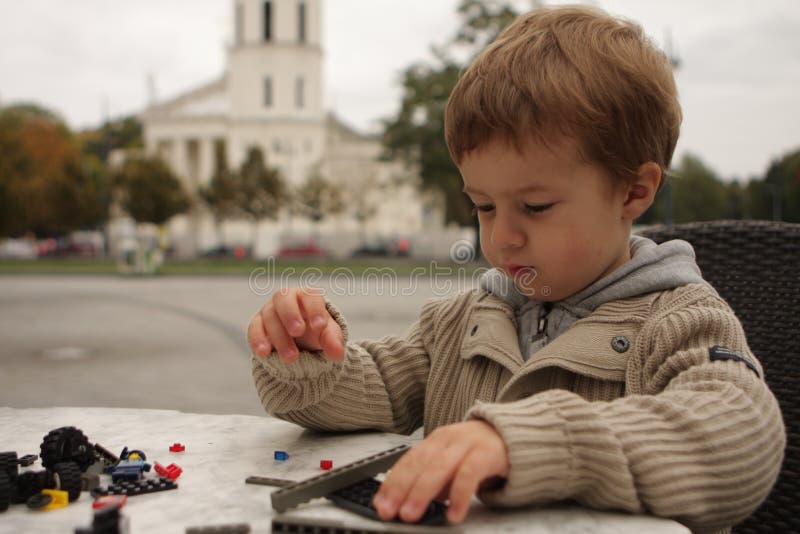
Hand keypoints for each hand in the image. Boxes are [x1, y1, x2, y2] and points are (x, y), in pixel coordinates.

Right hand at [247, 287, 343, 362]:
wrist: (300, 341)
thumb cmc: (316, 331)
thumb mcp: (328, 335)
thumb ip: (333, 341)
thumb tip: (338, 354)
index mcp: (307, 296)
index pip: (310, 295)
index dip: (314, 309)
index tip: (320, 326)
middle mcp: (286, 298)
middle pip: (283, 299)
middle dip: (290, 315)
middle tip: (298, 332)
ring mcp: (269, 310)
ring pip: (270, 317)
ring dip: (280, 337)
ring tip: (291, 358)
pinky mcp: (257, 324)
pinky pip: (254, 329)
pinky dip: (258, 340)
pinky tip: (264, 353)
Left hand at [373, 420, 509, 523]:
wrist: (512, 434)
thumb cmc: (477, 451)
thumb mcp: (450, 463)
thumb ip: (432, 481)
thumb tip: (407, 502)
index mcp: (435, 441)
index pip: (408, 461)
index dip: (392, 483)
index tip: (380, 503)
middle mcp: (448, 440)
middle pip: (419, 464)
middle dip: (401, 488)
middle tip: (390, 511)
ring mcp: (467, 444)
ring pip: (439, 468)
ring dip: (422, 493)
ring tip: (412, 514)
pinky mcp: (487, 454)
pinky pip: (469, 475)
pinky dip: (459, 496)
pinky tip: (453, 513)